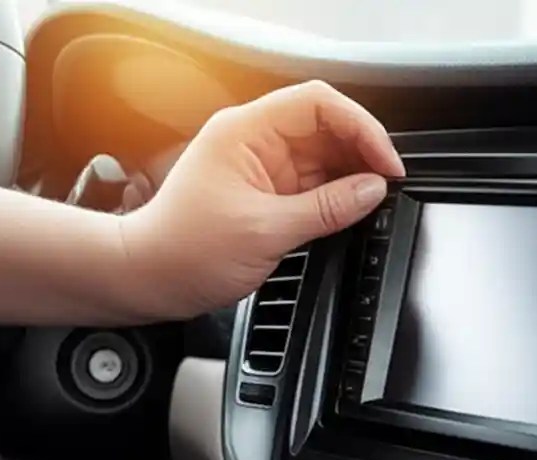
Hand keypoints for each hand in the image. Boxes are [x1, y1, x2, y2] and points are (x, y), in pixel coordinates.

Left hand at [116, 80, 404, 319]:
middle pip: (326, 127)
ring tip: (373, 201)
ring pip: (323, 156)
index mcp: (247, 132)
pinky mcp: (266, 193)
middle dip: (361, 151)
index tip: (385, 162)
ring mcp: (262, 166)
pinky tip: (351, 210)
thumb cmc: (185, 251)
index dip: (360, 126)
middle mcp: (255, 141)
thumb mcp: (266, 232)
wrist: (148, 278)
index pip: (318, 104)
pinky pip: (313, 183)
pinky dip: (336, 195)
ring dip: (352, 175)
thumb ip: (326, 209)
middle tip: (388, 184)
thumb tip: (373, 190)